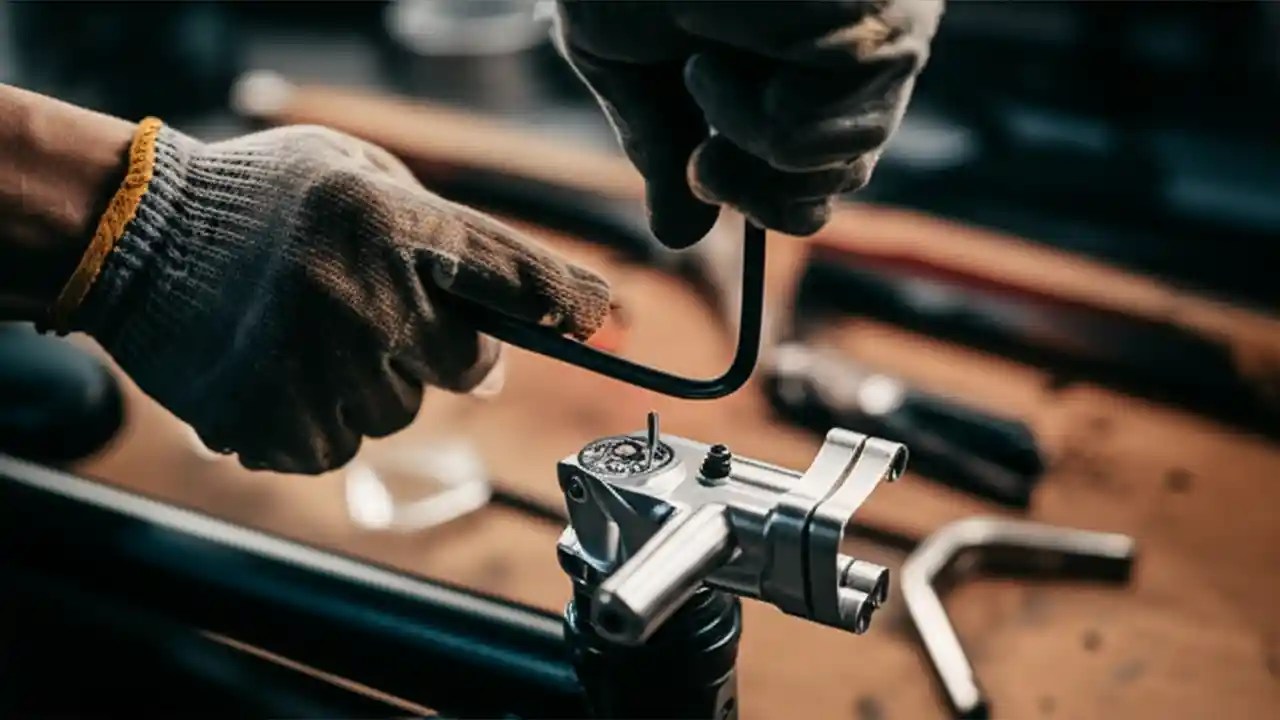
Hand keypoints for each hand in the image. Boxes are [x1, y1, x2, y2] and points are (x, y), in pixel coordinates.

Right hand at [67, 123, 609, 473]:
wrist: (129, 238)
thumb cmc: (255, 200)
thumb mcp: (351, 170)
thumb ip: (430, 226)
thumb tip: (501, 315)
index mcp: (396, 224)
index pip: (513, 272)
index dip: (565, 300)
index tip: (601, 321)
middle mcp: (373, 299)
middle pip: (468, 366)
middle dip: (440, 350)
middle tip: (377, 318)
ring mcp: (328, 370)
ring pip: (397, 412)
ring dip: (365, 384)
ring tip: (300, 335)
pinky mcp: (284, 427)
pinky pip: (338, 447)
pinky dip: (312, 421)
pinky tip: (272, 371)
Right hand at [555, 0, 942, 246]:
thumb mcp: (632, 70)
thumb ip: (664, 150)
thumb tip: (680, 239)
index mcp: (810, 48)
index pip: (826, 160)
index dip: (770, 192)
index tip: (704, 168)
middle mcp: (855, 41)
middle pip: (842, 176)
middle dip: (761, 192)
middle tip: (702, 158)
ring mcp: (876, 37)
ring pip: (838, 171)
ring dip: (744, 148)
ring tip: (703, 71)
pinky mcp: (876, 33)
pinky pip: (808, 145)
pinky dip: (743, 123)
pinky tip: (713, 57)